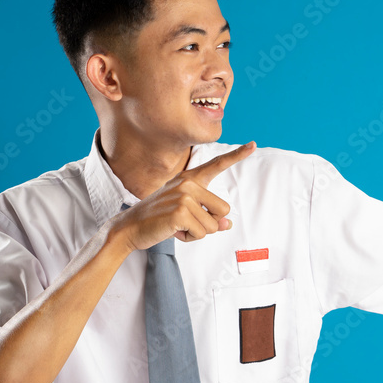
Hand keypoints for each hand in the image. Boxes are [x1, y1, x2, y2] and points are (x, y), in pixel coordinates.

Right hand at [113, 141, 256, 250]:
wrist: (129, 228)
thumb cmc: (159, 220)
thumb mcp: (186, 214)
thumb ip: (209, 215)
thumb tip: (227, 224)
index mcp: (189, 178)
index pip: (216, 164)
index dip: (237, 155)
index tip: (253, 144)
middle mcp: (188, 183)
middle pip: (223, 210)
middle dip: (208, 223)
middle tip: (183, 221)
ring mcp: (184, 196)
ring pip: (213, 225)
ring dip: (197, 232)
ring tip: (176, 225)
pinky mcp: (180, 212)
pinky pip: (201, 233)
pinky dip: (189, 238)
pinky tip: (173, 231)